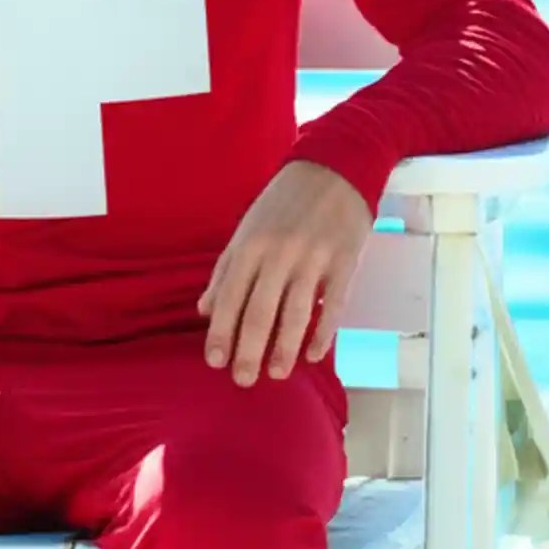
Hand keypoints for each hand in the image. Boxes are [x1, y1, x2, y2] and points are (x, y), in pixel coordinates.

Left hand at [197, 161, 371, 386]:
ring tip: (277, 374)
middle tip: (243, 380)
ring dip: (285, 347)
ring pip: (296, 313)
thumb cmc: (283, 202)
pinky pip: (333, 305)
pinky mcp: (344, 262)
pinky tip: (314, 355)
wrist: (334, 168)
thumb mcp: (246, 229)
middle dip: (249, 349)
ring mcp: (313, 259)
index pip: (229, 298)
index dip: (221, 332)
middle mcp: (278, 254)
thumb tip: (204, 309)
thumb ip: (225, 270)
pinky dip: (323, 333)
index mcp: (249, 246)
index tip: (215, 362)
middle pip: (260, 311)